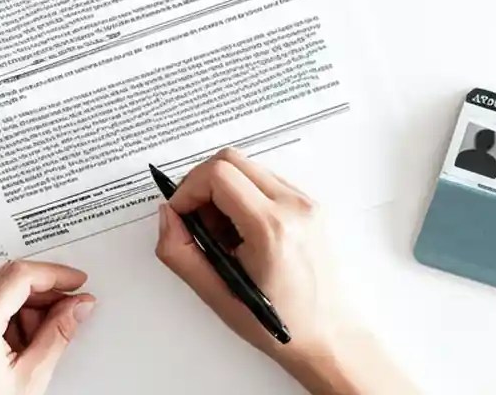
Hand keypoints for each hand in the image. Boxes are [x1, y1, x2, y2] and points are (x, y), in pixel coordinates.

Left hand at [0, 261, 95, 394]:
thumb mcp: (26, 381)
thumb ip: (56, 336)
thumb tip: (76, 307)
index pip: (19, 276)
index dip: (54, 275)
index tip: (73, 282)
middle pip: (1, 277)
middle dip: (37, 291)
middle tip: (62, 310)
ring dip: (15, 301)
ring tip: (30, 338)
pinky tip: (7, 339)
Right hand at [155, 148, 417, 394]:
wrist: (328, 335)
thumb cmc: (280, 323)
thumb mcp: (217, 295)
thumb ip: (180, 252)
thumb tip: (168, 216)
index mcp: (271, 228)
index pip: (218, 174)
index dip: (187, 189)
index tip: (180, 214)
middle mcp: (293, 207)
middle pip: (231, 160)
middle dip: (202, 185)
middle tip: (196, 221)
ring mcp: (305, 203)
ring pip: (247, 168)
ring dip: (223, 191)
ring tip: (222, 234)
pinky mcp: (309, 205)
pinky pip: (265, 181)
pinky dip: (243, 196)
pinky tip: (242, 232)